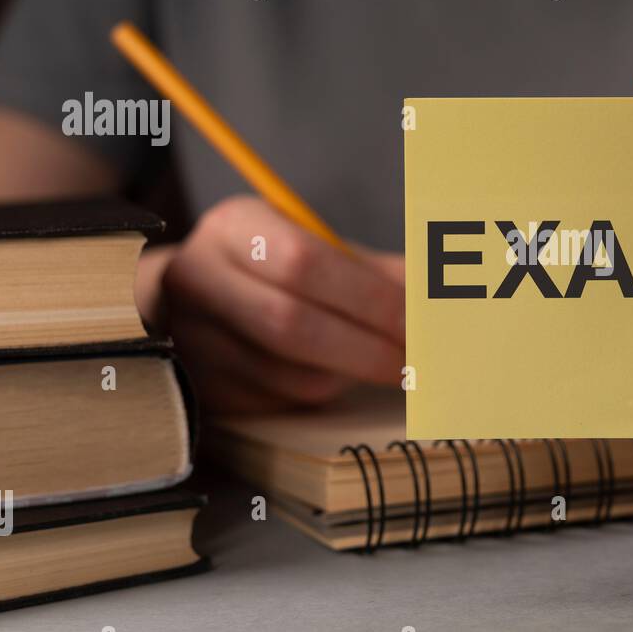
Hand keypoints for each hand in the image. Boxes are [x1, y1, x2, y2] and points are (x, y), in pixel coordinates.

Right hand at [147, 195, 404, 412]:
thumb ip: (380, 273)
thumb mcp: (322, 250)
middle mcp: (197, 279)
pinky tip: (333, 375)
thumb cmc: (281, 271)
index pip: (303, 262)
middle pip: (291, 324)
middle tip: (412, 362)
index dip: (368, 297)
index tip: (416, 322)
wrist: (201, 302)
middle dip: (365, 348)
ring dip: (347, 376)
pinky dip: (320, 395)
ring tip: (373, 362)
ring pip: (289, 375)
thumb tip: (442, 302)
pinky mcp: (201, 389)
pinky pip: (279, 404)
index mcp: (234, 227)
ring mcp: (191, 339)